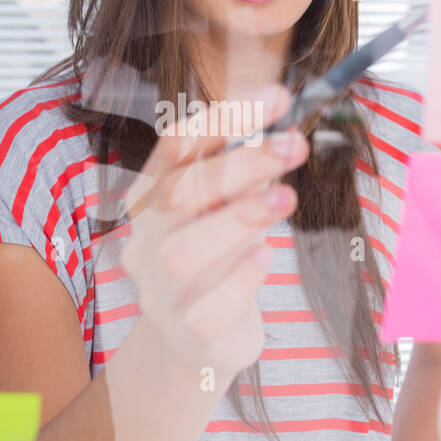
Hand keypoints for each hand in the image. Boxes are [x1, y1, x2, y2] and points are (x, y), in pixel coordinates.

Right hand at [120, 86, 309, 383]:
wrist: (197, 341)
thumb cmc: (219, 260)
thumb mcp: (226, 209)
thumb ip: (244, 172)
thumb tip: (283, 121)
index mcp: (151, 198)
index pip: (174, 146)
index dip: (224, 117)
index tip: (277, 98)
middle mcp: (144, 240)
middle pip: (178, 193)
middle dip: (240, 163)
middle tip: (295, 145)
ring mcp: (159, 290)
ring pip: (181, 252)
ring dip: (238, 219)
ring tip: (286, 201)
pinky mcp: (186, 333)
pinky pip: (206, 308)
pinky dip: (239, 279)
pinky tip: (263, 258)